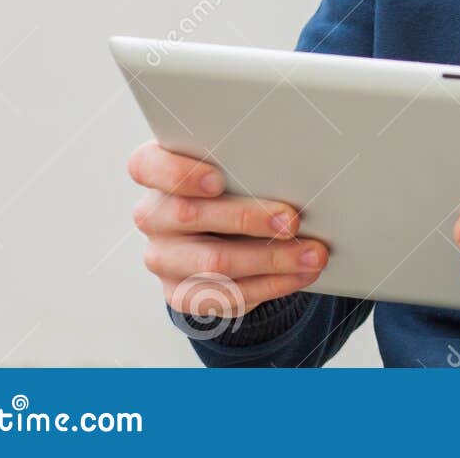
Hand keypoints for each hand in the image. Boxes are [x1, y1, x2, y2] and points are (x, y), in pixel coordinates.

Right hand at [126, 140, 327, 321]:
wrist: (223, 235)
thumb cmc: (236, 186)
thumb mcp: (236, 167)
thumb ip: (247, 164)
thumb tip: (298, 171)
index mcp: (156, 172)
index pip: (146, 166)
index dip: (179, 173)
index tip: (218, 181)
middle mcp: (152, 215)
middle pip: (189, 216)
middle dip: (248, 218)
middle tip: (292, 221)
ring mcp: (162, 258)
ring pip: (213, 262)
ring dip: (271, 260)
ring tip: (313, 254)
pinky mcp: (180, 293)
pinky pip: (225, 295)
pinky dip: (271, 285)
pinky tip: (301, 274)